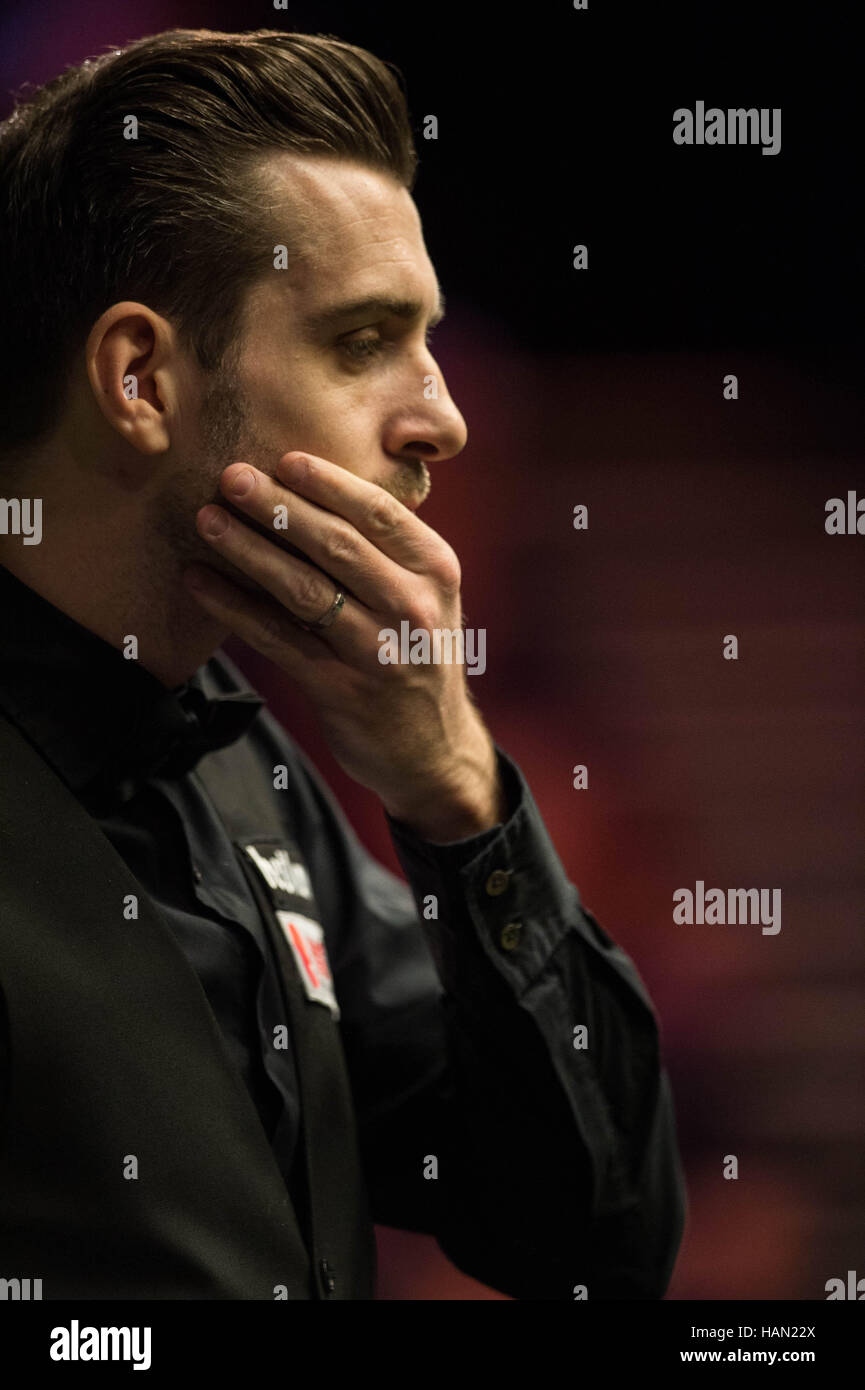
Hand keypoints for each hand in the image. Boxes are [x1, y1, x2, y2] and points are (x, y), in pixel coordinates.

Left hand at [183, 451, 505, 840]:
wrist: (434, 750)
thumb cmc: (416, 656)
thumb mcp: (426, 596)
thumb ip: (385, 550)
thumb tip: (309, 489)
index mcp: (435, 569)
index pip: (379, 513)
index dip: (329, 482)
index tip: (284, 459)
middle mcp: (412, 606)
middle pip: (336, 544)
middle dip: (277, 506)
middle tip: (231, 475)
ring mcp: (377, 650)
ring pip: (302, 588)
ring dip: (248, 549)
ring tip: (206, 519)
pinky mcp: (340, 688)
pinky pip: (276, 637)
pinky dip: (233, 606)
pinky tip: (199, 581)